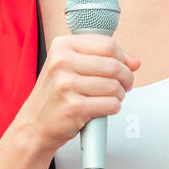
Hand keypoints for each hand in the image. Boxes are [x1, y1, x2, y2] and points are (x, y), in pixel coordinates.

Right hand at [13, 33, 140, 154]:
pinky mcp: (74, 107)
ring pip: (115, 86)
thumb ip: (102, 58)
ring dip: (119, 94)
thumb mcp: (71, 66)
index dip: (123, 57)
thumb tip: (134, 61)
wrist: (35, 124)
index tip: (126, 66)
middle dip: (126, 77)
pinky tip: (103, 108)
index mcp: (62, 46)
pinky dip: (113, 107)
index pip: (107, 44)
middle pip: (114, 65)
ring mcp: (66, 85)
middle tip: (124, 85)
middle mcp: (62, 63)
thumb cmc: (56, 94)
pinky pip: (111, 104)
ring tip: (111, 97)